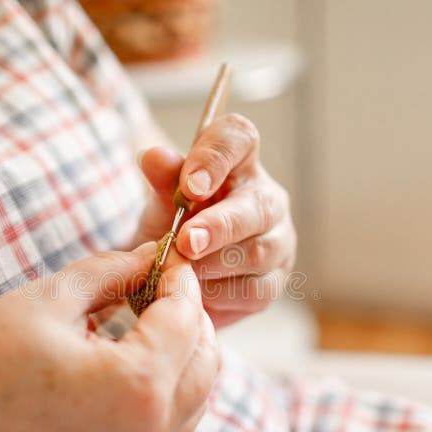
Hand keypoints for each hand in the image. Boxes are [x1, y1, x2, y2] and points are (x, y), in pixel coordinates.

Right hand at [0, 243, 219, 431]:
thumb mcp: (50, 300)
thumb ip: (112, 272)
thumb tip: (149, 254)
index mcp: (134, 385)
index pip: (185, 319)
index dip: (179, 279)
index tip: (165, 254)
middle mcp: (149, 427)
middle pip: (207, 358)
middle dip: (189, 312)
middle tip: (157, 282)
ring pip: (200, 390)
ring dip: (187, 347)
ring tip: (150, 314)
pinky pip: (177, 416)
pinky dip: (175, 380)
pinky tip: (143, 351)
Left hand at [134, 114, 295, 326]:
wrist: (176, 274)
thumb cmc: (174, 224)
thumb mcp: (162, 200)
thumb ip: (162, 180)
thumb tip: (153, 157)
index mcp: (238, 163)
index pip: (239, 138)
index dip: (216, 158)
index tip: (190, 186)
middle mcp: (267, 198)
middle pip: (257, 205)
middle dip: (219, 226)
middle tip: (185, 241)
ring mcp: (278, 241)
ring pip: (256, 252)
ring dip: (212, 264)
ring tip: (179, 271)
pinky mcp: (275, 281)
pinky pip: (252, 290)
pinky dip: (219, 293)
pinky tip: (196, 292)